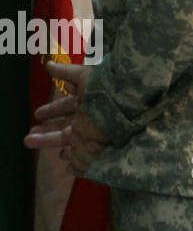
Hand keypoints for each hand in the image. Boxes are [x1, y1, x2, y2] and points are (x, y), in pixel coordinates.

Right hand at [24, 61, 106, 176]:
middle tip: (28, 137)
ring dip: (52, 144)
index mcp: (87, 104)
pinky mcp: (94, 154)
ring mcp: (90, 138)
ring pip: (68, 144)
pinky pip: (83, 162)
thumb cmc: (105, 91)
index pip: (66, 107)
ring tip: (32, 143)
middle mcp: (88, 122)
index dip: (51, 111)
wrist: (125, 110)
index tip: (37, 113)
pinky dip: (75, 165)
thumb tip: (48, 64)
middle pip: (63, 129)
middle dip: (45, 133)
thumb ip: (66, 72)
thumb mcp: (85, 76)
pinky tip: (67, 166)